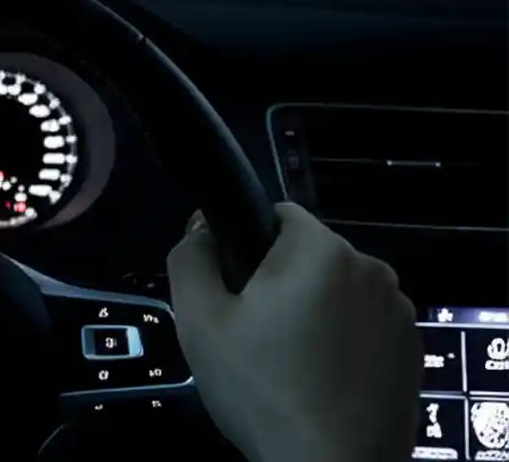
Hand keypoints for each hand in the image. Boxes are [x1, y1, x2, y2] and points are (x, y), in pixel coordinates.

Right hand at [168, 203, 419, 461]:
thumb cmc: (262, 388)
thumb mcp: (200, 322)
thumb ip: (191, 260)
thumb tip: (201, 229)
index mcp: (322, 250)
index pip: (280, 215)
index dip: (248, 245)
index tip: (234, 292)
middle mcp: (372, 268)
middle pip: (311, 256)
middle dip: (281, 282)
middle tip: (253, 335)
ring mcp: (400, 312)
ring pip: (339, 292)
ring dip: (315, 310)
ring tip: (288, 362)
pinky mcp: (413, 350)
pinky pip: (366, 326)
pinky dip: (344, 340)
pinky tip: (321, 380)